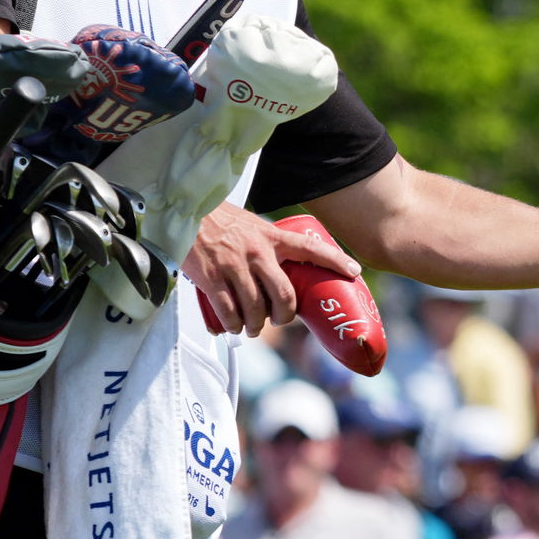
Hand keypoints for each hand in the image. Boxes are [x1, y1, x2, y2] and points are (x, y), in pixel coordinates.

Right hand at [184, 203, 362, 335]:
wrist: (184, 211)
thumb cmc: (219, 220)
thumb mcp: (251, 225)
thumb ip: (267, 245)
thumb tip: (279, 272)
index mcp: (271, 236)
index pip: (310, 248)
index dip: (335, 260)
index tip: (354, 272)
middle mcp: (258, 252)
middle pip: (284, 294)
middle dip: (285, 315)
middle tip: (281, 320)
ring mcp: (234, 266)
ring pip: (255, 308)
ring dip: (256, 325)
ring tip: (252, 328)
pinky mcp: (211, 278)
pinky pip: (228, 312)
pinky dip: (232, 325)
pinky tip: (232, 327)